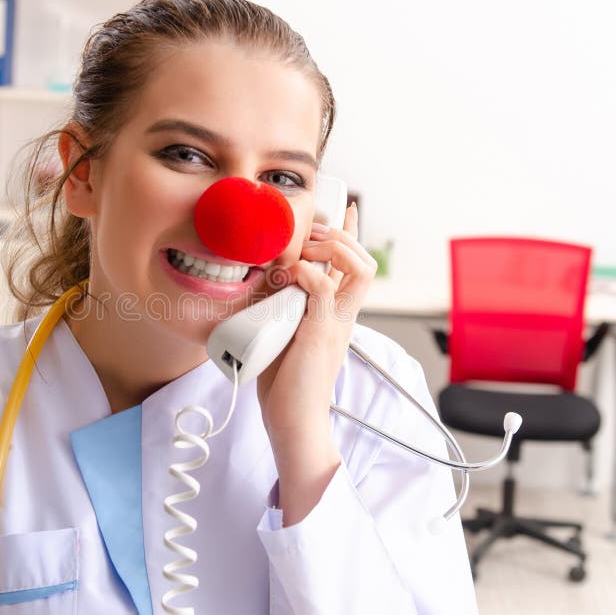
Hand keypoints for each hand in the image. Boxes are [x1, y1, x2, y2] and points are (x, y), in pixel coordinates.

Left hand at [255, 203, 377, 523]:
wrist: (293, 422)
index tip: (345, 210)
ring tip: (307, 249)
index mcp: (336, 315)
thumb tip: (267, 276)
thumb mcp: (284, 333)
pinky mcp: (321, 335)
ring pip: (359, 269)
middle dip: (341, 235)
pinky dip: (305, 273)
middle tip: (312, 232)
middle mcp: (343, 316)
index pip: (354, 267)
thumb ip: (283, 307)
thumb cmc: (285, 384)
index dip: (352, 235)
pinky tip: (287, 274)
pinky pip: (322, 289)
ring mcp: (336, 324)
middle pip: (365, 261)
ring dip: (332, 249)